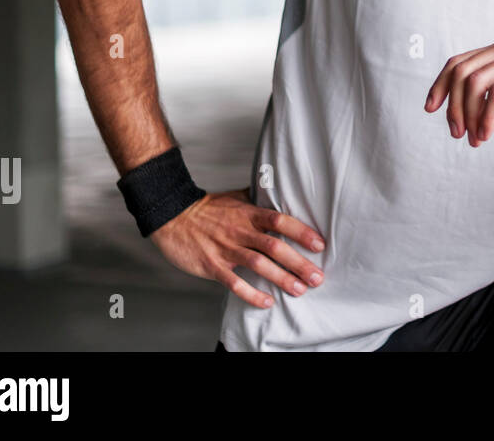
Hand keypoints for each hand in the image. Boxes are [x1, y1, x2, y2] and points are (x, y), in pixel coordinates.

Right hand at [148, 188, 325, 308]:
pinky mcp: (212, 265)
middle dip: (298, 263)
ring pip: (258, 264)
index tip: (320, 244)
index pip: (280, 221)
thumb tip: (281, 192)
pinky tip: (267, 302)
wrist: (173, 216)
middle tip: (317, 277)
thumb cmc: (208, 208)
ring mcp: (226, 249)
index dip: (301, 232)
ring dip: (281, 278)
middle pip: (275, 246)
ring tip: (299, 290)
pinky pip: (234, 282)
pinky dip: (251, 294)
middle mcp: (241, 231)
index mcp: (249, 214)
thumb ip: (258, 199)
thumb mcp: (236, 197)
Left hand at [424, 36, 493, 147]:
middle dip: (453, 106)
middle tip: (458, 134)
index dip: (440, 85)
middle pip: (462, 71)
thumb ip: (492, 105)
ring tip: (475, 138)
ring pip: (475, 82)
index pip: (459, 62)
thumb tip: (466, 117)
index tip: (431, 109)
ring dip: (469, 115)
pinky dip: (487, 117)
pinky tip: (487, 135)